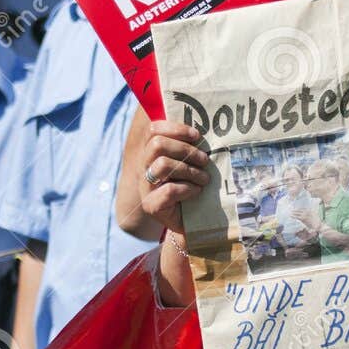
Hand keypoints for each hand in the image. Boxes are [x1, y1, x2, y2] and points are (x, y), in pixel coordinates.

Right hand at [140, 120, 209, 234]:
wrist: (192, 223)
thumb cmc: (193, 188)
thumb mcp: (191, 163)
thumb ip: (189, 145)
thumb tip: (202, 125)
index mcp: (151, 154)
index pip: (153, 129)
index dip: (176, 129)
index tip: (197, 136)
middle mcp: (143, 168)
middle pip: (157, 144)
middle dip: (185, 150)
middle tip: (203, 160)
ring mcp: (145, 187)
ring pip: (163, 165)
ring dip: (190, 170)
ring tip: (204, 178)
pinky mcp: (151, 206)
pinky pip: (170, 190)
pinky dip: (188, 189)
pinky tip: (197, 192)